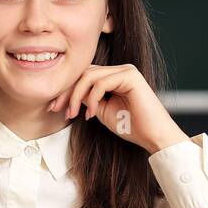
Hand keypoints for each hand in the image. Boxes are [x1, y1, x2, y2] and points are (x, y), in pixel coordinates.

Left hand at [47, 63, 186, 153]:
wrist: (153, 137)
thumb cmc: (130, 126)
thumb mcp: (100, 110)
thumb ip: (86, 97)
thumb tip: (67, 90)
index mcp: (113, 77)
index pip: (83, 77)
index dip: (65, 91)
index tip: (53, 108)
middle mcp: (119, 70)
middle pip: (83, 73)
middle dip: (66, 92)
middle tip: (56, 110)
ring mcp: (125, 70)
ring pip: (88, 76)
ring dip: (75, 96)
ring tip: (73, 114)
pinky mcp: (130, 75)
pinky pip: (100, 83)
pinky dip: (91, 99)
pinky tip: (91, 114)